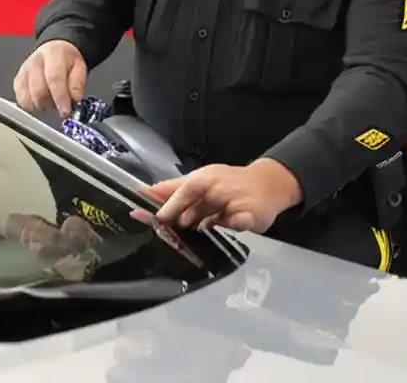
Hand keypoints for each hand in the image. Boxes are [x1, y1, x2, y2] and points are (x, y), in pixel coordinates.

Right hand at [13, 40, 86, 117]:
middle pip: (38, 90)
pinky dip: (32, 106)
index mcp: (53, 55)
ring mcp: (23, 71)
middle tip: (60, 105)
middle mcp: (35, 62)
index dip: (60, 97)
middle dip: (50, 104)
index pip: (54, 78)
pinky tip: (41, 101)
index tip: (65, 111)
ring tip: (51, 100)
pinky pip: (21, 100)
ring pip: (28, 97)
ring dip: (41, 105)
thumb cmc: (66, 61)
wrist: (54, 51)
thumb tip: (75, 98)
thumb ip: (78, 83)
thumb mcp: (80, 67)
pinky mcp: (17, 81)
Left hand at [133, 159, 302, 233]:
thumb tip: (144, 192)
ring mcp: (234, 198)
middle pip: (192, 195)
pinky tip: (234, 223)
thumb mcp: (201, 182)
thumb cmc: (229, 184)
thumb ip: (173, 189)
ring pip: (214, 210)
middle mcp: (216, 186)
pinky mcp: (251, 212)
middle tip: (163, 224)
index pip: (179, 189)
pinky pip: (242, 218)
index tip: (138, 211)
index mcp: (203, 180)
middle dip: (176, 211)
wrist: (268, 183)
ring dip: (202, 219)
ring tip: (198, 226)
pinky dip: (237, 221)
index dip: (161, 201)